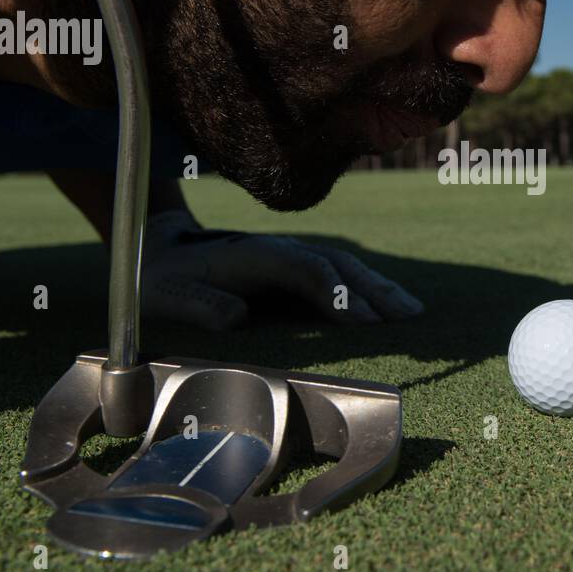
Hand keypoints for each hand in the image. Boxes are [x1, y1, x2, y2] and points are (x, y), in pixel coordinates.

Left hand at [139, 209, 423, 331]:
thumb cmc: (164, 281)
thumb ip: (200, 305)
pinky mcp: (298, 267)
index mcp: (256, 255)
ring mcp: (293, 256)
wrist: (159, 250)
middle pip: (338, 266)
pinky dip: (370, 287)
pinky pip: (342, 274)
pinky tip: (392, 303)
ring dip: (381, 288)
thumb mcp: (169, 295)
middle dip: (375, 291)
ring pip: (347, 268)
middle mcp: (283, 250)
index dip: (336, 294)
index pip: (307, 270)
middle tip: (409, 318)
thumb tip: (234, 317)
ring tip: (414, 312)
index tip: (363, 321)